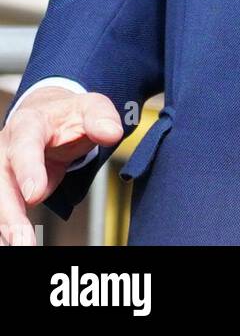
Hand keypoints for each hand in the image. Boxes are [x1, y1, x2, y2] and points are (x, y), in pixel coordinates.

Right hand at [0, 86, 122, 245]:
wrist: (51, 118)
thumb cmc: (70, 116)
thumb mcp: (90, 107)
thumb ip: (102, 118)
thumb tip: (113, 133)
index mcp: (29, 124)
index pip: (24, 145)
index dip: (28, 169)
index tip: (35, 195)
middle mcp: (8, 148)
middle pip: (2, 181)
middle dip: (10, 212)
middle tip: (22, 239)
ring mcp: (4, 171)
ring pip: (0, 200)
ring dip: (7, 227)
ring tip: (21, 247)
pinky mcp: (7, 189)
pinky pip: (5, 211)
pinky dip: (8, 230)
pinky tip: (16, 245)